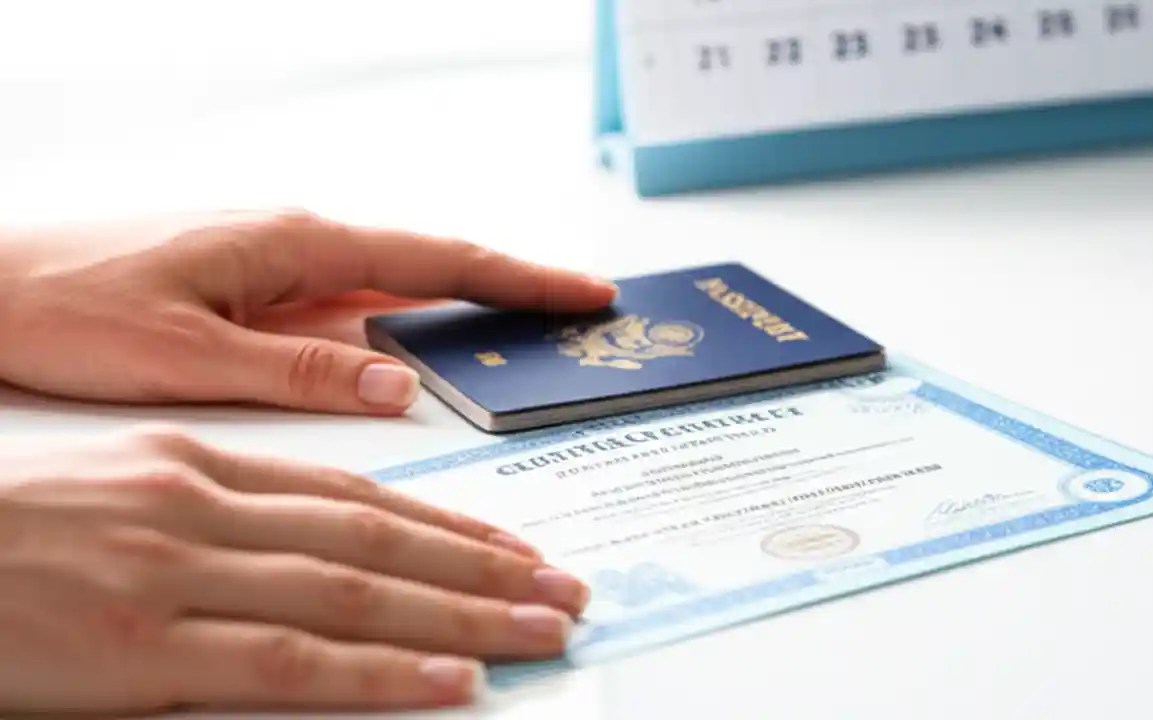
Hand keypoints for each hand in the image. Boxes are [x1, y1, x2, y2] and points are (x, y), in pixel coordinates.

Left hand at [0, 209, 615, 414]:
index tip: (586, 292)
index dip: (521, 278)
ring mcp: (281, 267)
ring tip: (530, 339)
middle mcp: (298, 245)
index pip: (438, 259)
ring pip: (398, 289)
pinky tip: (428, 356)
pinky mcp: (260, 292)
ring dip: (465, 312)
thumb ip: (300, 372)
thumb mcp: (187, 354)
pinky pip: (356, 310)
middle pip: (433, 267)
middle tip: (584, 316)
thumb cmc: (68, 308)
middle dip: (514, 289)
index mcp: (295, 245)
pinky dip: (407, 330)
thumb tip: (403, 384)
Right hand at [0, 427, 589, 713]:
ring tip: (542, 630)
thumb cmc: (2, 524)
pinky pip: (289, 662)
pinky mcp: (140, 648)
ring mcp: (176, 574)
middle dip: (484, 568)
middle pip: (377, 539)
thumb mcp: (117, 481)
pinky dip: (382, 672)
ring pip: (355, 592)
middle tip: (564, 589)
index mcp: (197, 462)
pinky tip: (452, 681)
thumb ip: (216, 500)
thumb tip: (311, 530)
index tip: (512, 549)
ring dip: (463, 614)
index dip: (445, 525)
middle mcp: (202, 508)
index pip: (354, 495)